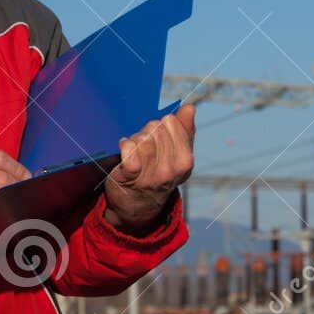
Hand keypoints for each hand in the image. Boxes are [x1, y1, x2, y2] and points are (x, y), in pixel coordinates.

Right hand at [0, 148, 29, 246]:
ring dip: (13, 202)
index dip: (17, 167)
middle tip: (24, 196)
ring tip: (15, 206)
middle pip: (2, 178)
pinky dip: (3, 215)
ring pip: (0, 196)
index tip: (25, 177)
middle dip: (18, 187)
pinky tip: (5, 218)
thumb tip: (22, 176)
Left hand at [102, 104, 195, 233]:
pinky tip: (124, 149)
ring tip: (134, 150)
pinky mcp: (130, 176)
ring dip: (135, 139)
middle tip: (144, 146)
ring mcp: (151, 175)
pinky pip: (129, 149)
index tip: (157, 138)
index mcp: (185, 161)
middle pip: (154, 128)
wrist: (138, 205)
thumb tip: (189, 108)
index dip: (161, 126)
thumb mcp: (176, 155)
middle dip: (147, 132)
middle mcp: (170, 169)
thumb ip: (185, 130)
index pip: (170, 122)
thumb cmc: (157, 173)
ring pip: (142, 138)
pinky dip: (124, 145)